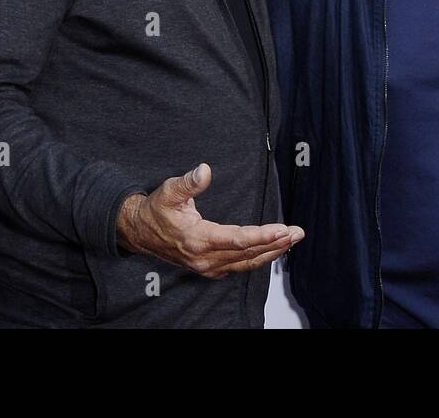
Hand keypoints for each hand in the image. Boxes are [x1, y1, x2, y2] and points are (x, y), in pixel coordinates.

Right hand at [115, 163, 304, 278]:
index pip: (237, 240)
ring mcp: (208, 266)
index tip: (282, 229)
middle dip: (275, 243)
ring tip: (292, 240)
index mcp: (197, 239)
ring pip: (246, 263)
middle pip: (248, 254)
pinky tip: (273, 250)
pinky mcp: (210, 268)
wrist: (140, 232)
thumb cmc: (156, 210)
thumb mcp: (168, 191)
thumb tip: (205, 170)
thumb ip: (188, 182)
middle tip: (298, 232)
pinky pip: (240, 266)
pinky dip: (259, 259)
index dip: (262, 236)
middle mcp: (205, 258)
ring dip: (272, 253)